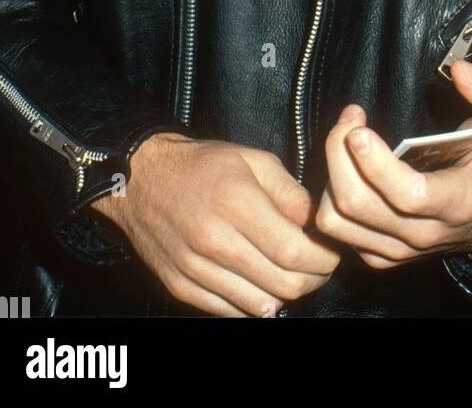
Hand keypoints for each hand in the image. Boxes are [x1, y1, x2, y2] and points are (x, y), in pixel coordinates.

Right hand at [89, 131, 339, 316]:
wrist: (140, 179)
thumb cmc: (201, 165)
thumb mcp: (252, 159)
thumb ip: (289, 192)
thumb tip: (315, 223)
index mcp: (236, 202)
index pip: (294, 251)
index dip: (323, 259)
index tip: (331, 253)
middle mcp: (214, 240)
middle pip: (283, 284)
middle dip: (313, 280)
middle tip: (320, 267)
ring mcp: (195, 269)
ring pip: (260, 305)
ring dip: (285, 295)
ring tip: (291, 274)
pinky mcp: (180, 287)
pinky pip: (230, 312)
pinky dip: (254, 304)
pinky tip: (260, 283)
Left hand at [314, 60, 471, 267]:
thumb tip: (460, 70)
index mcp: (459, 201)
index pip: (408, 195)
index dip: (376, 164)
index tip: (359, 129)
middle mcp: (426, 232)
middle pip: (358, 204)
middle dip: (340, 153)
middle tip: (350, 118)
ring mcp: (400, 248)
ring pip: (338, 221)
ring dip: (331, 172)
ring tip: (345, 138)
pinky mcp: (380, 253)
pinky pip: (337, 231)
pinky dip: (330, 196)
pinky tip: (346, 167)